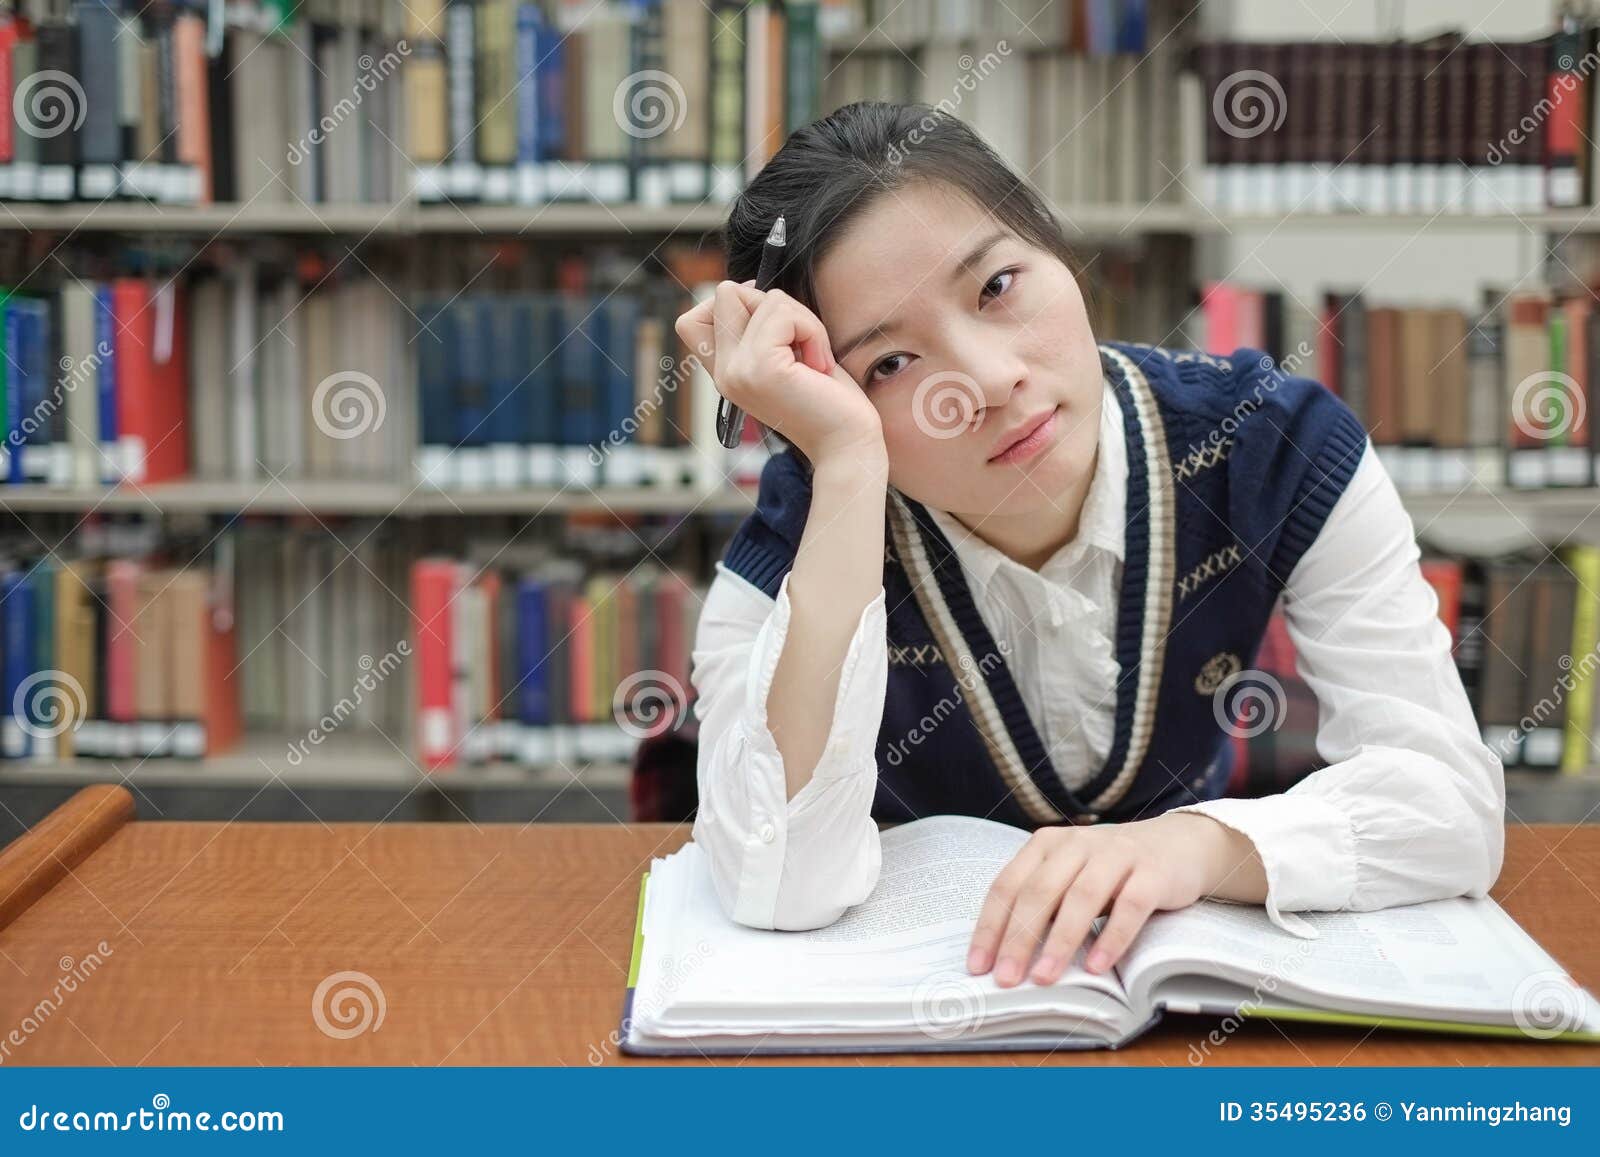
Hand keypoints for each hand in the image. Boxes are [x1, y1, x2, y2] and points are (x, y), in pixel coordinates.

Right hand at [674, 280, 883, 465]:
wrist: (846, 445)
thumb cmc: (828, 400)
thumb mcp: (784, 355)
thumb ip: (760, 327)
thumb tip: (751, 286)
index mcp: (725, 373)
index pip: (691, 320)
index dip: (734, 306)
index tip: (774, 329)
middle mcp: (724, 373)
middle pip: (725, 293)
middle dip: (773, 305)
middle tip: (799, 344)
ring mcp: (737, 371)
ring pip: (761, 297)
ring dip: (801, 319)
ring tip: (812, 359)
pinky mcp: (761, 368)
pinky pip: (783, 312)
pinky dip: (810, 329)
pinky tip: (818, 364)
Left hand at [966, 813, 1238, 986]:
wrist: (1177, 846)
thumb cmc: (1111, 872)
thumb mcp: (1069, 877)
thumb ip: (1042, 904)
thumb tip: (1006, 958)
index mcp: (1046, 845)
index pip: (1007, 886)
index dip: (990, 927)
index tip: (978, 966)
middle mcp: (1076, 844)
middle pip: (1039, 893)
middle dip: (1018, 938)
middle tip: (1005, 978)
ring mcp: (1116, 855)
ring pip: (1080, 898)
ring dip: (1060, 941)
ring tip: (1044, 978)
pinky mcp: (1152, 872)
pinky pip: (1129, 906)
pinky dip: (1112, 937)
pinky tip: (1096, 966)